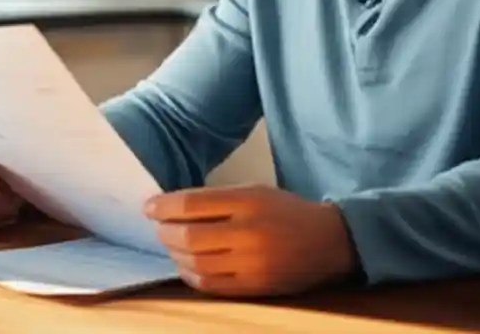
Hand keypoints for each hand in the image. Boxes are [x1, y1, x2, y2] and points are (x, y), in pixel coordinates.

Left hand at [145, 184, 356, 296]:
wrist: (330, 241)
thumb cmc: (286, 211)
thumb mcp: (255, 192)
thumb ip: (217, 199)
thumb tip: (171, 207)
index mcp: (249, 201)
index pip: (192, 204)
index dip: (163, 206)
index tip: (149, 207)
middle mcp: (249, 232)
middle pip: (189, 236)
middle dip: (164, 232)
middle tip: (158, 227)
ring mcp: (252, 264)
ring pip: (195, 262)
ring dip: (174, 254)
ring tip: (170, 244)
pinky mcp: (255, 287)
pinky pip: (210, 284)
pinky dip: (190, 274)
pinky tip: (186, 265)